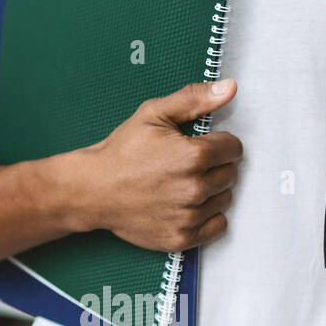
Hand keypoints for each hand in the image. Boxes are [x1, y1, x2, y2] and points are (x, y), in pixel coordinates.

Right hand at [81, 80, 242, 252]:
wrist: (92, 189)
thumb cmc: (121, 151)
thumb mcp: (153, 115)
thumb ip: (194, 100)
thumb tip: (230, 87)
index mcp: (193, 155)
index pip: (234, 148)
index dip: (217, 143)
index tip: (197, 146)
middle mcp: (195, 188)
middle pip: (231, 174)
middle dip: (214, 167)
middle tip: (185, 165)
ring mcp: (189, 216)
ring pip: (225, 200)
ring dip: (211, 192)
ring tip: (182, 185)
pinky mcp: (182, 238)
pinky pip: (218, 226)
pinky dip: (207, 217)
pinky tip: (186, 206)